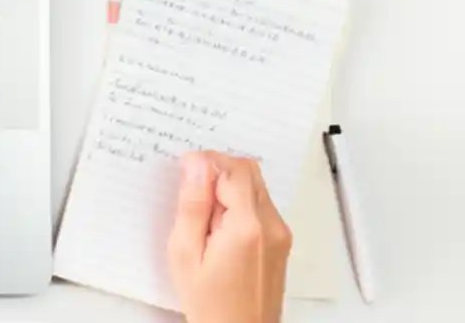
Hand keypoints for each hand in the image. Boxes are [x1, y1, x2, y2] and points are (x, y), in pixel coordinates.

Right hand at [168, 152, 291, 322]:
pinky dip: (238, 203)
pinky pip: (261, 205)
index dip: (207, 161)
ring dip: (228, 187)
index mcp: (247, 227)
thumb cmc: (210, 304)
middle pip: (249, 172)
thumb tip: (196, 166)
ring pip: (256, 186)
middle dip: (218, 170)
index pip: (234, 169)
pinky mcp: (280, 242)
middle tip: (191, 190)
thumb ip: (192, 205)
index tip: (185, 169)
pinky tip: (217, 227)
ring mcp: (280, 234)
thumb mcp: (185, 252)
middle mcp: (271, 226)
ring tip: (203, 215)